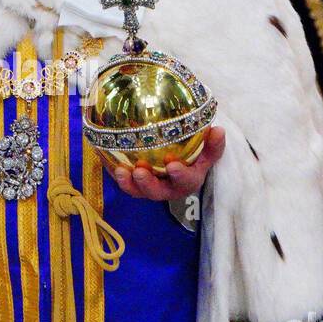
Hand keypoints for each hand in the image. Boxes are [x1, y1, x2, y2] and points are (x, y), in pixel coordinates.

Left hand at [110, 126, 225, 201]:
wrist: (179, 161)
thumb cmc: (194, 156)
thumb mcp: (206, 151)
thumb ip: (213, 144)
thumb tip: (218, 130)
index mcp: (187, 181)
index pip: (186, 181)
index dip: (180, 176)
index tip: (173, 166)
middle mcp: (167, 188)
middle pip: (156, 192)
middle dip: (147, 184)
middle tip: (139, 172)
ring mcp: (149, 188)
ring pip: (137, 190)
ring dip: (128, 183)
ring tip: (121, 171)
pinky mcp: (134, 184)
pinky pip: (123, 181)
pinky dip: (114, 173)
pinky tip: (104, 158)